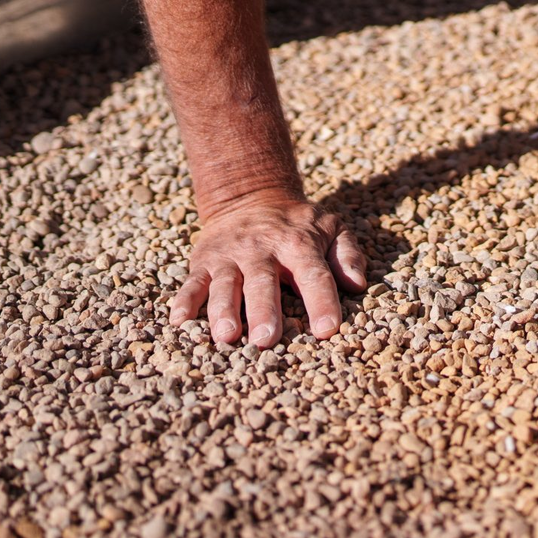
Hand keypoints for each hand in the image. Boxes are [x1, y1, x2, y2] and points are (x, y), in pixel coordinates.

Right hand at [168, 193, 367, 346]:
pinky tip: (180, 322)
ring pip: (225, 285)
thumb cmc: (298, 225)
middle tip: (266, 340)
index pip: (314, 274)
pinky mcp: (204, 261)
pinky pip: (193, 282)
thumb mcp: (331, 228)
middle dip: (264, 311)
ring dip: (223, 310)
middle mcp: (261, 249)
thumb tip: (357, 284)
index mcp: (298, 244)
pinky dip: (185, 301)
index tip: (327, 330)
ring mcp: (230, 256)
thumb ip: (347, 254)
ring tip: (226, 336)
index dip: (321, 301)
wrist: (250, 197)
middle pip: (263, 283)